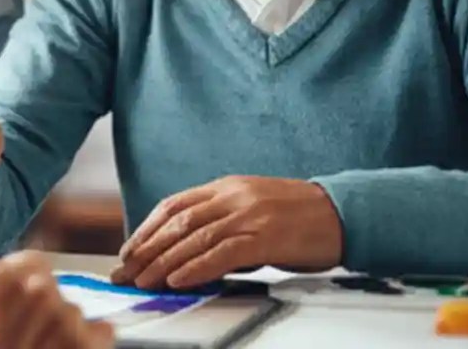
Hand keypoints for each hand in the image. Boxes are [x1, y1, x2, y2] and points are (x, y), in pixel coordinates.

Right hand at [0, 252, 115, 348]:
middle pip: (51, 291)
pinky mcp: (90, 346)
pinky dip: (89, 346)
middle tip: (24, 339)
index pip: (30, 263)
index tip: (21, 303)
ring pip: (73, 315)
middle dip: (40, 312)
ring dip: (62, 332)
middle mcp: (38, 292)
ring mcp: (67, 321)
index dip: (25, 286)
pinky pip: (102, 333)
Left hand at [111, 176, 343, 289]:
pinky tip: (177, 280)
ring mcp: (249, 215)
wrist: (343, 214)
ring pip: (194, 238)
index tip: (128, 252)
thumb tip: (184, 252)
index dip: (146, 229)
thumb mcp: (251, 208)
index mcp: (226, 187)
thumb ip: (220, 222)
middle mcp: (232, 196)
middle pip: (177, 222)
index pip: (173, 206)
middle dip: (146, 249)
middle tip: (124, 273)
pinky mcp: (266, 237)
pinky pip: (223, 253)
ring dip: (163, 262)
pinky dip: (196, 267)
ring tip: (143, 281)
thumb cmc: (297, 217)